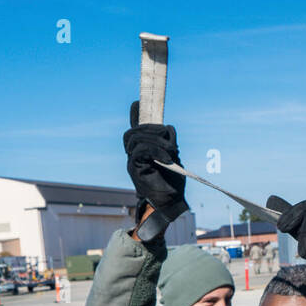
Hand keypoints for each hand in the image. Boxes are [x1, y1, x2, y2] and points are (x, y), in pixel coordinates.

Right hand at [123, 101, 187, 240]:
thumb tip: (167, 127)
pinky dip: (156, 151)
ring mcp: (132, 162)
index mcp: (143, 150)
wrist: (170, 203)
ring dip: (156, 141)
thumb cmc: (173, 182)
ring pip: (136, 139)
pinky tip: (167, 158)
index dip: (134, 115)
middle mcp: (134, 155)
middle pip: (133, 132)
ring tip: (170, 151)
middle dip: (150, 129)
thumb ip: (168, 140)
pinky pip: (140, 151)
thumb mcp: (174, 155)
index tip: (137, 102)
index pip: (135, 129)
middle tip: (167, 137)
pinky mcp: (134, 169)